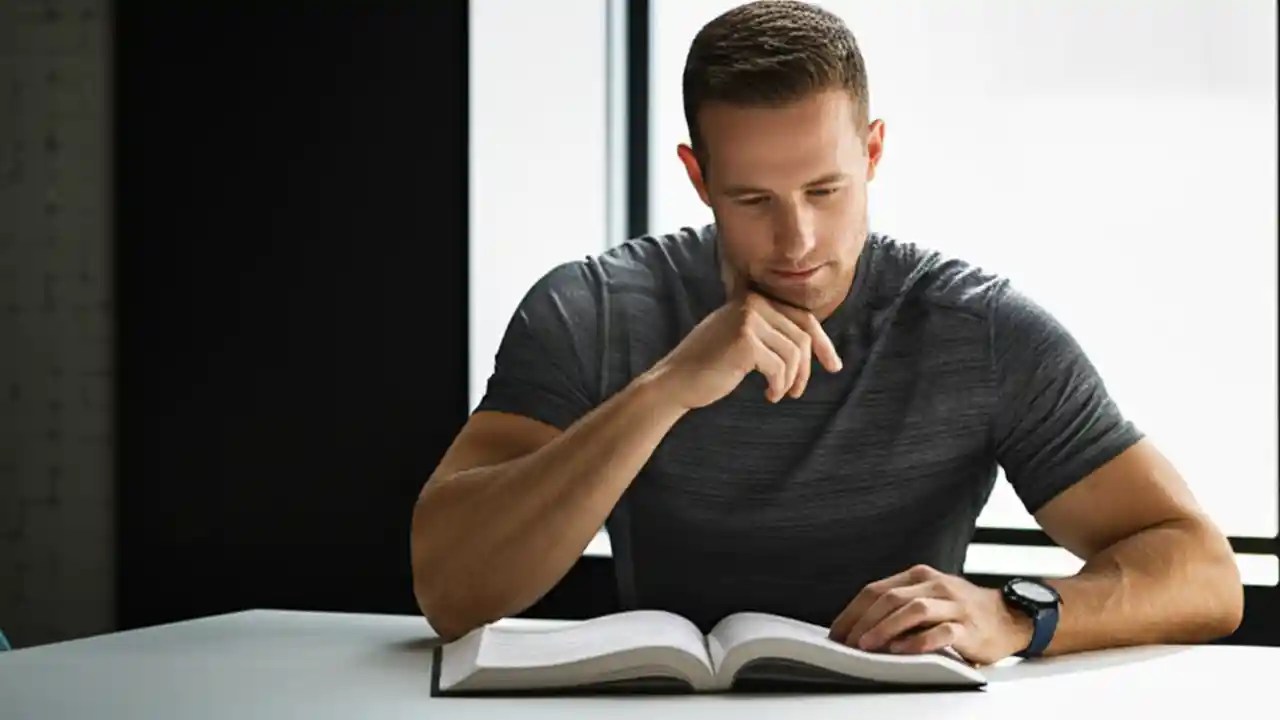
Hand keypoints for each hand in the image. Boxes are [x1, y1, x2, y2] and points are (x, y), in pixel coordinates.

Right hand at [644, 291, 842, 409]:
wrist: (675, 380)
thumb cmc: (709, 365)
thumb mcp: (742, 338)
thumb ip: (771, 331)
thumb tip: (814, 344)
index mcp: (753, 298)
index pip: (803, 317)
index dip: (822, 343)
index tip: (833, 366)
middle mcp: (752, 302)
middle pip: (803, 336)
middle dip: (806, 368)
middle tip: (798, 392)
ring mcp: (748, 319)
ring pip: (794, 353)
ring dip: (791, 380)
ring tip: (779, 393)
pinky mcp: (745, 341)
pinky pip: (780, 367)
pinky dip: (779, 386)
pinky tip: (768, 394)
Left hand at [827, 564, 1034, 665]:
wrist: (1009, 617)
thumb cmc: (960, 611)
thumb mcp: (928, 598)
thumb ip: (899, 605)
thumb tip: (858, 628)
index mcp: (919, 576)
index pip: (876, 590)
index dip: (852, 612)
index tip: (836, 634)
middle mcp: (934, 585)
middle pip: (890, 598)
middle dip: (863, 622)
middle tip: (846, 643)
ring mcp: (953, 605)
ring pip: (913, 610)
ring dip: (885, 628)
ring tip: (867, 646)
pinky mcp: (969, 627)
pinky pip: (941, 632)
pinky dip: (919, 641)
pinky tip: (902, 650)